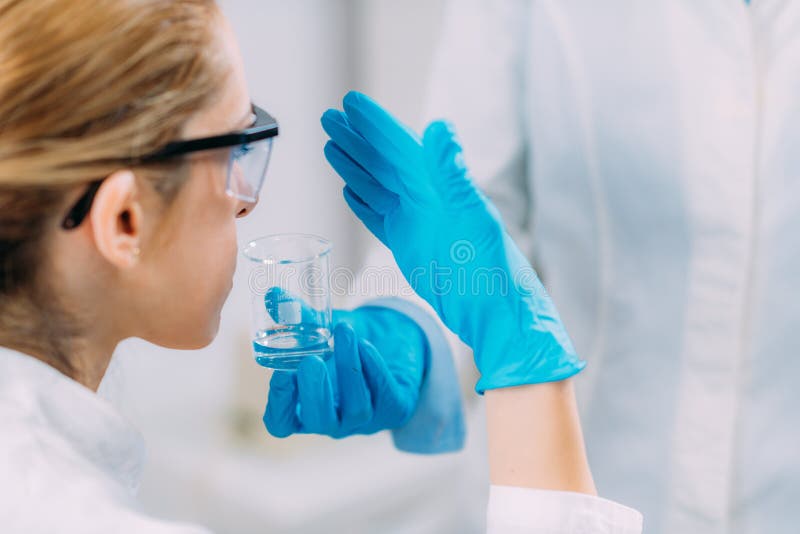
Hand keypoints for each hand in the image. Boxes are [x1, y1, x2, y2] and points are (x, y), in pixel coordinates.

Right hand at [263, 294, 426, 438]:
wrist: (389, 344)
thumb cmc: (341, 344)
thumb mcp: (318, 329)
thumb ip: (295, 316)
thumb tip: (272, 296)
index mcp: (303, 408)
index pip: (282, 423)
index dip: (279, 405)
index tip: (281, 374)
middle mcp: (332, 421)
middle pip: (319, 420)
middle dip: (315, 392)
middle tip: (312, 361)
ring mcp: (363, 420)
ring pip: (356, 407)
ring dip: (349, 368)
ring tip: (344, 331)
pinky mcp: (394, 410)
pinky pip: (384, 396)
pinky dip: (374, 368)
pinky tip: (365, 343)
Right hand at [321, 92, 584, 391]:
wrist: (492, 311)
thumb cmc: (491, 266)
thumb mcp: (473, 217)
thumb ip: (453, 174)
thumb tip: (441, 128)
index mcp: (439, 185)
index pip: (400, 146)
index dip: (376, 124)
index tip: (350, 102)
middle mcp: (426, 197)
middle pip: (384, 161)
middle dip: (357, 138)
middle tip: (329, 116)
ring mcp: (415, 220)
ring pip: (378, 185)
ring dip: (355, 165)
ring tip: (331, 144)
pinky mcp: (408, 244)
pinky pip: (379, 216)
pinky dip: (363, 202)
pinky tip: (349, 191)